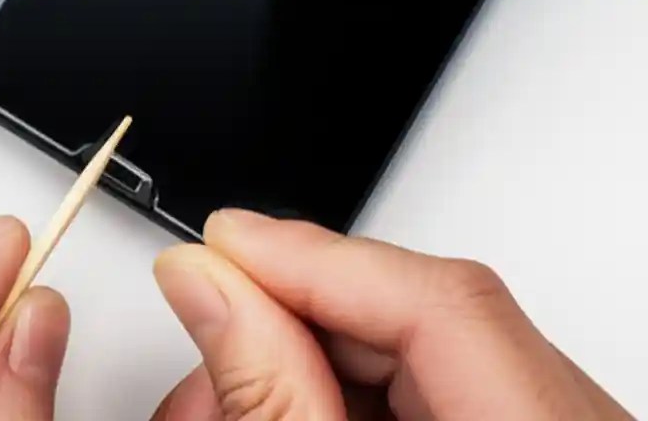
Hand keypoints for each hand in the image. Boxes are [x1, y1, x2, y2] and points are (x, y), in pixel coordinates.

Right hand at [152, 210, 632, 420]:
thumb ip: (269, 395)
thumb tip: (207, 282)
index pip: (443, 302)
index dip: (313, 257)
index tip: (220, 245)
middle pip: (423, 317)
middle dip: (288, 320)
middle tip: (205, 342)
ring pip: (417, 353)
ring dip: (302, 365)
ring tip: (225, 404)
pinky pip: (430, 393)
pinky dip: (338, 399)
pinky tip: (281, 413)